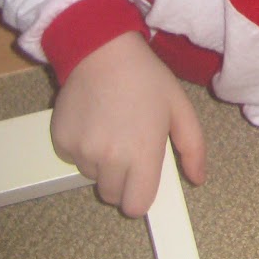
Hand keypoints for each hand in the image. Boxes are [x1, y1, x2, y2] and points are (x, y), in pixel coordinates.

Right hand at [50, 32, 206, 217]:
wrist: (104, 52)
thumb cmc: (147, 79)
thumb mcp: (180, 108)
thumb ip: (193, 148)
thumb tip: (198, 179)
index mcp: (142, 154)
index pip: (136, 206)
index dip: (140, 197)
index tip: (142, 181)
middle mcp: (109, 159)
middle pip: (112, 195)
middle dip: (121, 180)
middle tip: (129, 149)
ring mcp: (81, 151)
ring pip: (92, 176)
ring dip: (101, 163)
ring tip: (112, 128)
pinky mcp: (61, 142)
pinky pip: (73, 159)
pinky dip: (82, 148)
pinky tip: (94, 122)